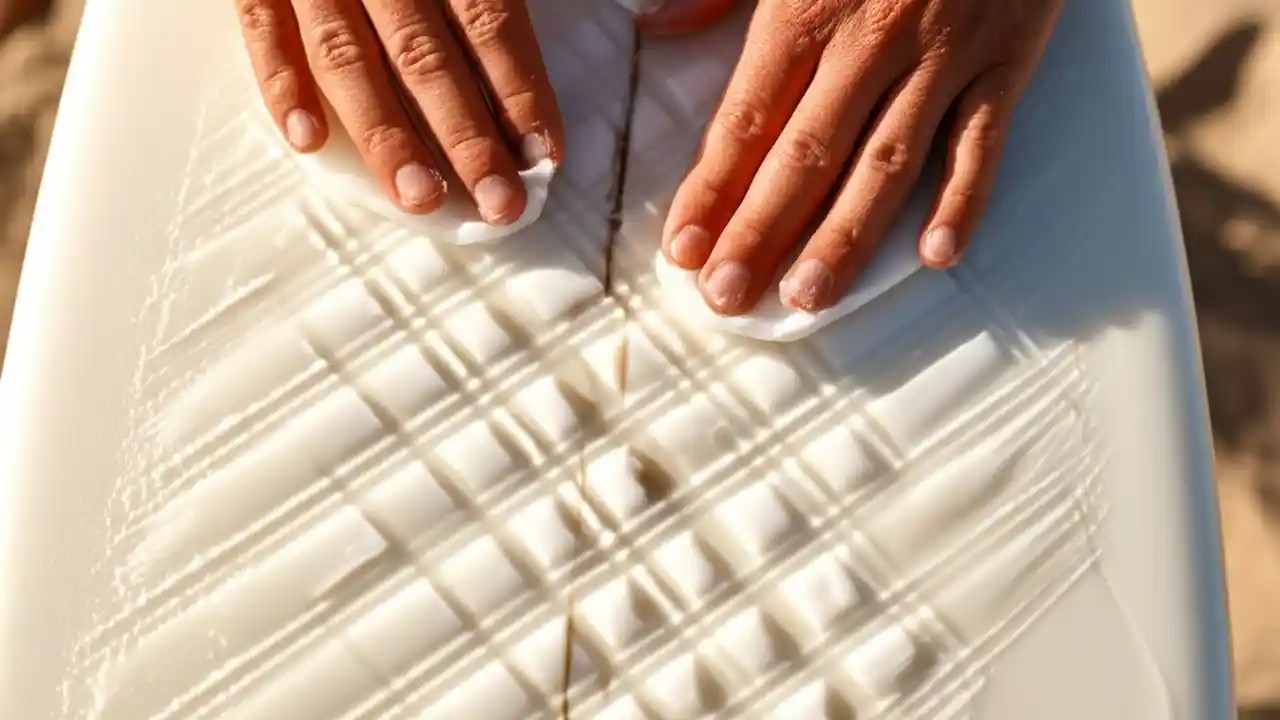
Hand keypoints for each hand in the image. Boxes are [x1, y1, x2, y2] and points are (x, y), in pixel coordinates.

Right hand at [234, 0, 561, 223]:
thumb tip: (515, 49)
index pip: (490, 22)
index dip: (520, 89)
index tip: (545, 154)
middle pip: (426, 55)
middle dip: (466, 136)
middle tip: (498, 202)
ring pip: (349, 56)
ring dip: (385, 134)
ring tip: (419, 197)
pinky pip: (262, 27)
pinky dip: (281, 82)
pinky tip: (309, 142)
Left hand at [641, 0, 1062, 314]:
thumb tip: (657, 25)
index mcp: (808, 5)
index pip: (747, 118)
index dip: (712, 189)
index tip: (682, 249)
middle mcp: (873, 39)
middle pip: (807, 154)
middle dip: (761, 231)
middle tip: (727, 297)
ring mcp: (943, 55)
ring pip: (888, 162)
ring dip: (847, 236)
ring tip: (809, 296)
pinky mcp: (1007, 61)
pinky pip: (983, 141)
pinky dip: (963, 199)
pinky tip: (934, 255)